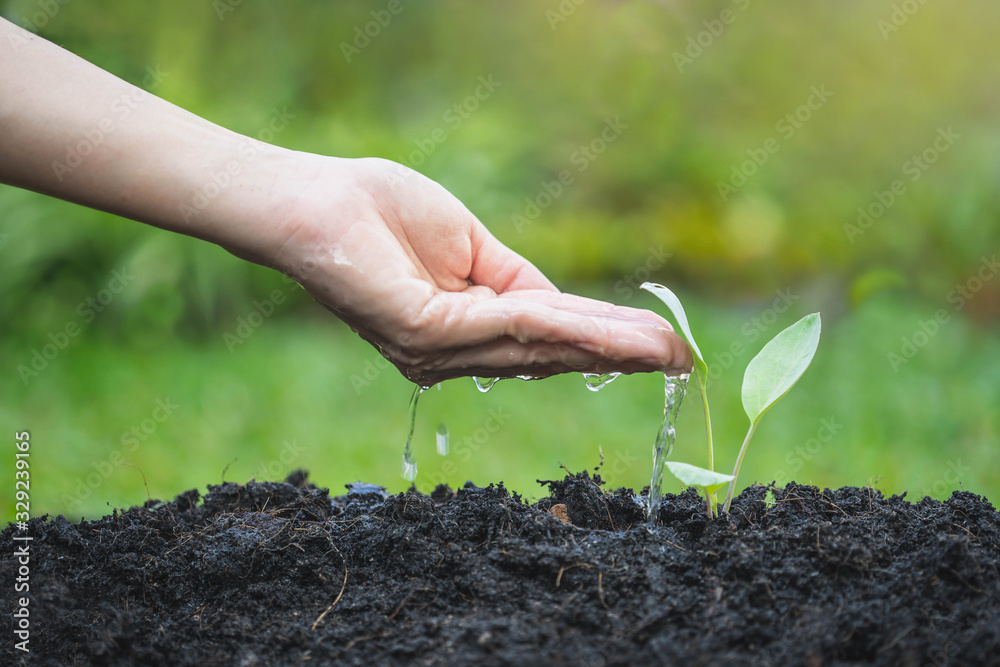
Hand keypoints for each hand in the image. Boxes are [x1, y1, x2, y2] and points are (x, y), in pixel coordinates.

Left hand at [268, 156, 692, 384]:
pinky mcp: (421, 332)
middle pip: (551, 355)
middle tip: (682, 359)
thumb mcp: (469, 248)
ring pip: (537, 348)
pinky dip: (559, 327)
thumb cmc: (381, 214)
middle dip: (620, 355)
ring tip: (662, 349)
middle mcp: (452, 356)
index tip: (661, 346)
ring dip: (606, 347)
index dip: (605, 343)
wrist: (315, 201)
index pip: (546, 342)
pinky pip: (501, 328)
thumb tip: (565, 308)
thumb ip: (516, 284)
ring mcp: (436, 350)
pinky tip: (603, 331)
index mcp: (463, 335)